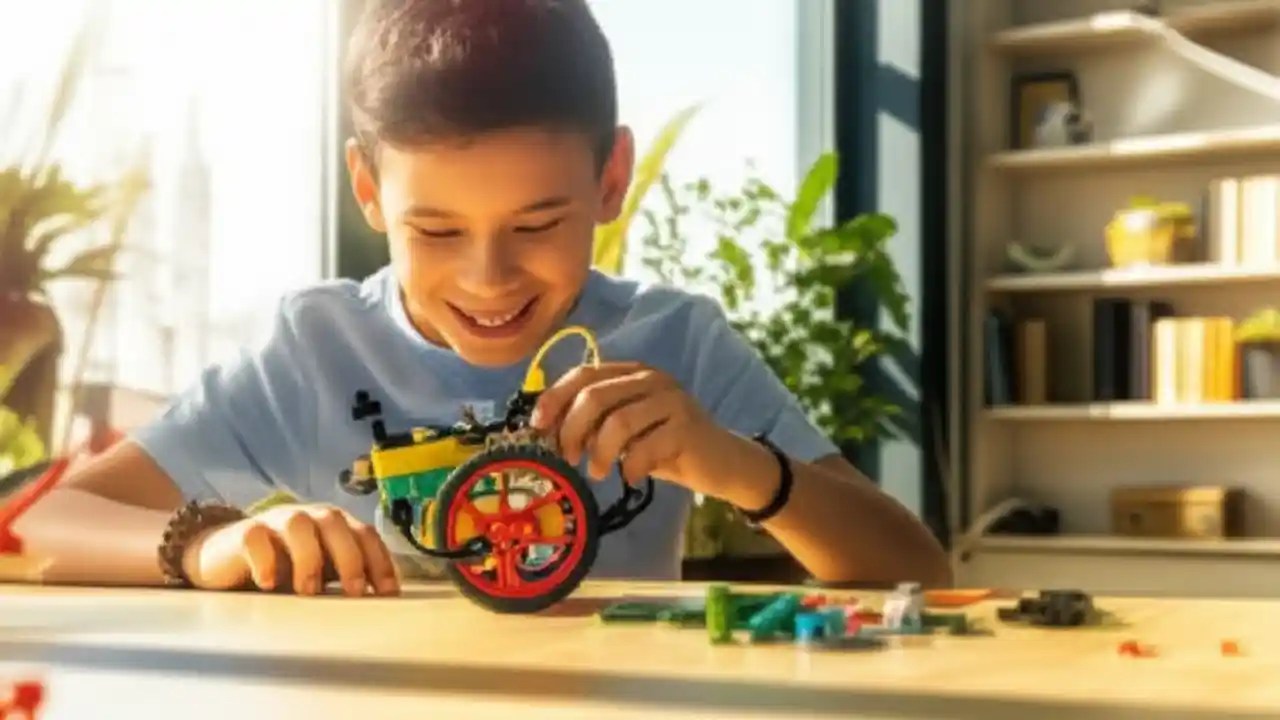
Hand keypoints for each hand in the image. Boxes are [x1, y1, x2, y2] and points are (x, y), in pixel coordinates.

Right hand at [181, 504, 398, 596]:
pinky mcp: (243, 533)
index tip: (388, 592)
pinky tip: (269, 584)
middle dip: (350, 558)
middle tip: (355, 592)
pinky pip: (255, 537)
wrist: (225, 561)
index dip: (379, 560)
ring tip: (309, 592)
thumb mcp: (320, 574)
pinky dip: (266, 560)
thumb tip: (380, 602)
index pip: (364, 533)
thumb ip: (345, 578)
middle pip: (335, 522)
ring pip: (298, 523)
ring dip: (309, 558)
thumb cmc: (283, 570)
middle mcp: (308, 517)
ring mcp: (275, 521)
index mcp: (333, 526)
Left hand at [529, 362, 722, 493]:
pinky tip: (632, 477)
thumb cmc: (665, 447)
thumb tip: (548, 433)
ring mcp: (672, 400)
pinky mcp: (688, 427)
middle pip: (595, 396)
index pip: (583, 374)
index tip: (538, 427)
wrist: (721, 462)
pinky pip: (645, 448)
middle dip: (571, 430)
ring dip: (600, 452)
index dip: (554, 398)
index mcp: (632, 373)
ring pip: (618, 422)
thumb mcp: (624, 433)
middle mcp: (651, 379)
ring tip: (599, 473)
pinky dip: (631, 467)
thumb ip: (593, 425)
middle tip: (568, 458)